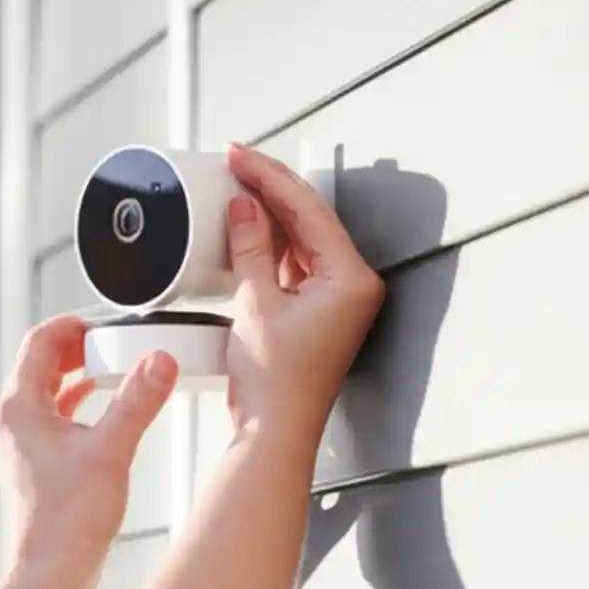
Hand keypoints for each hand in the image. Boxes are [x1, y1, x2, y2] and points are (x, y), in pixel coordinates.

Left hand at [0, 316, 178, 569]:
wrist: (53, 571)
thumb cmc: (68, 520)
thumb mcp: (111, 450)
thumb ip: (138, 401)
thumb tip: (158, 360)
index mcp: (18, 409)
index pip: (39, 342)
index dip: (73, 325)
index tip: (105, 321)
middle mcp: (13, 421)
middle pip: (42, 362)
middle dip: (80, 346)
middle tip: (115, 339)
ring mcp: (22, 442)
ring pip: (48, 388)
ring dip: (80, 372)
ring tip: (115, 364)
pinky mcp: (36, 460)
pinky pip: (55, 413)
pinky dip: (78, 400)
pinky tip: (106, 403)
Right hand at [224, 143, 384, 442]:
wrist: (274, 432)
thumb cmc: (276, 384)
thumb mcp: (255, 304)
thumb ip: (251, 248)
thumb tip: (245, 207)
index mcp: (350, 279)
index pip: (308, 210)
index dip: (270, 177)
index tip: (241, 156)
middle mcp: (352, 285)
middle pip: (310, 218)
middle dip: (271, 188)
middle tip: (236, 161)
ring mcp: (336, 297)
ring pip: (302, 237)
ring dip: (270, 211)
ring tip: (237, 184)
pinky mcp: (317, 309)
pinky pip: (295, 261)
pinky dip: (271, 241)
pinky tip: (247, 224)